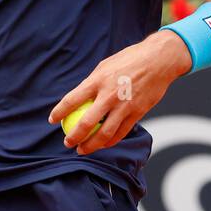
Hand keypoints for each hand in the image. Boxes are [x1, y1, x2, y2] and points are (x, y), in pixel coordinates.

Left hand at [48, 30, 190, 157]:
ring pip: (105, 133)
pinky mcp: (138, 112)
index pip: (72, 99)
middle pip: (87, 122)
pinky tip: (103, 144)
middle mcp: (109, 94)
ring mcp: (125, 105)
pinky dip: (110, 141)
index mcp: (98, 80)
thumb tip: (78, 97)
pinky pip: (121, 132)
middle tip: (67, 143)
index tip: (52, 120)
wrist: (158, 60)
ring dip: (91, 145)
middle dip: (74, 136)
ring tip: (82, 150)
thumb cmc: (129, 60)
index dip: (59, 111)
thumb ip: (92, 83)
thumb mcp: (105, 66)